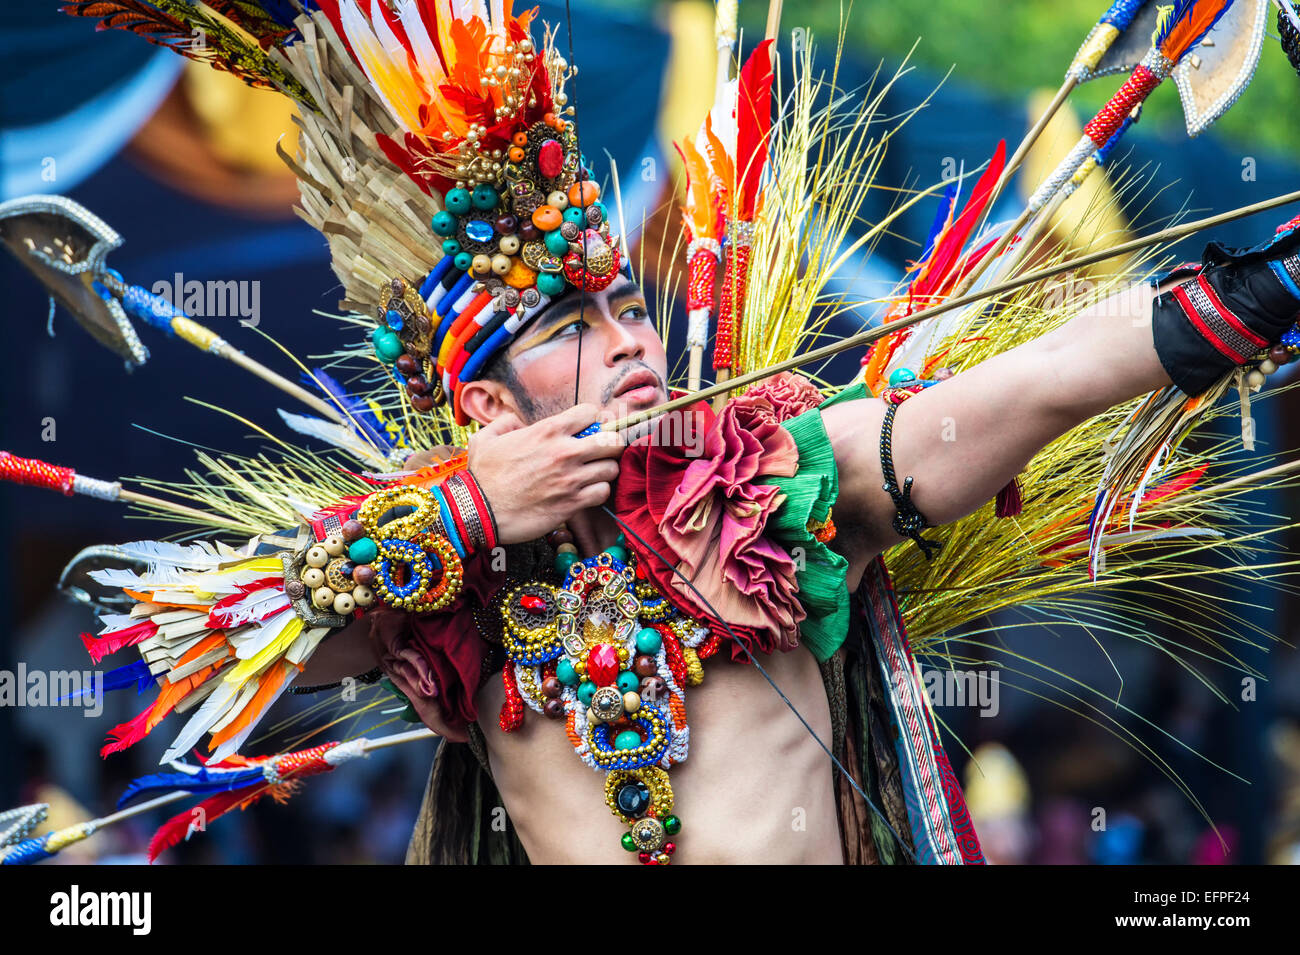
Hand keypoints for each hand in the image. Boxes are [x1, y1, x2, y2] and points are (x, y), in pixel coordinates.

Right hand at [466, 403, 623, 544]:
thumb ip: (505, 422)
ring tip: (593, 474)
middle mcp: (564, 452)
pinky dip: (599, 492)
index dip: (592, 420)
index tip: (588, 429)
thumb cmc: (481, 475)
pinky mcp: (572, 503)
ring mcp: (571, 479)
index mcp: (548, 431)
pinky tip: (587, 492)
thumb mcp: (486, 438)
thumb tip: (517, 422)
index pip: (591, 413)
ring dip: (605, 470)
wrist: (478, 511)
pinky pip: (603, 492)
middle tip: (601, 452)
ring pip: (611, 468)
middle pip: (613, 440)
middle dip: (611, 444)